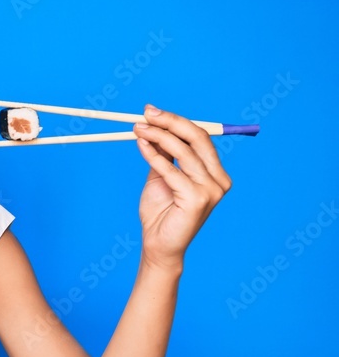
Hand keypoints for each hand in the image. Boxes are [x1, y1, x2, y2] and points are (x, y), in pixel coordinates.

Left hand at [132, 104, 231, 272]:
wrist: (158, 245)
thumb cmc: (160, 213)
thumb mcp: (161, 176)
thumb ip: (162, 153)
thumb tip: (153, 125)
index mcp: (215, 172)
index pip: (199, 137)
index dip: (175, 121)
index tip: (152, 111)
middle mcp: (219, 180)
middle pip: (197, 138)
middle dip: (169, 122)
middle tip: (145, 114)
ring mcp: (212, 190)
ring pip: (183, 152)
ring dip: (158, 136)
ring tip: (137, 129)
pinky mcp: (198, 199)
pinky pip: (171, 170)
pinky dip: (153, 156)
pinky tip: (140, 145)